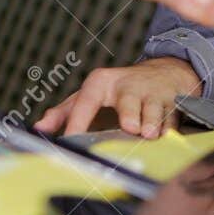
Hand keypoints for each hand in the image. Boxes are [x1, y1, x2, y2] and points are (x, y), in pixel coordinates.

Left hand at [35, 56, 200, 137]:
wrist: (165, 72)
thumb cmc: (121, 90)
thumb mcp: (90, 94)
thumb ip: (64, 112)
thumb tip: (39, 128)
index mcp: (101, 83)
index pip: (85, 102)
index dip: (77, 122)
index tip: (70, 141)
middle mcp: (127, 85)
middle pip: (127, 101)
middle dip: (129, 115)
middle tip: (130, 128)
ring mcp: (153, 93)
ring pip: (153, 109)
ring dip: (152, 123)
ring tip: (149, 134)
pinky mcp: (174, 101)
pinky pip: (171, 118)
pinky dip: (168, 130)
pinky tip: (164, 136)